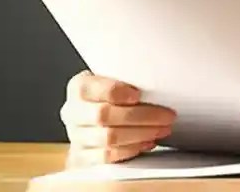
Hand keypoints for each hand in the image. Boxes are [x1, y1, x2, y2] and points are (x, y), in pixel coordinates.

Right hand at [60, 70, 176, 166]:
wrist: (90, 123)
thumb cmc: (109, 98)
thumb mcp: (113, 81)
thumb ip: (127, 80)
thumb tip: (157, 84)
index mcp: (78, 87)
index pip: (91, 88)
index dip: (115, 92)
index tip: (138, 95)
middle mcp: (73, 112)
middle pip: (103, 115)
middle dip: (141, 116)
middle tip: (167, 115)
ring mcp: (76, 137)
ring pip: (108, 138)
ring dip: (141, 134)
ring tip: (163, 129)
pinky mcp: (82, 158)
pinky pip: (107, 157)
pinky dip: (131, 149)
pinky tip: (148, 142)